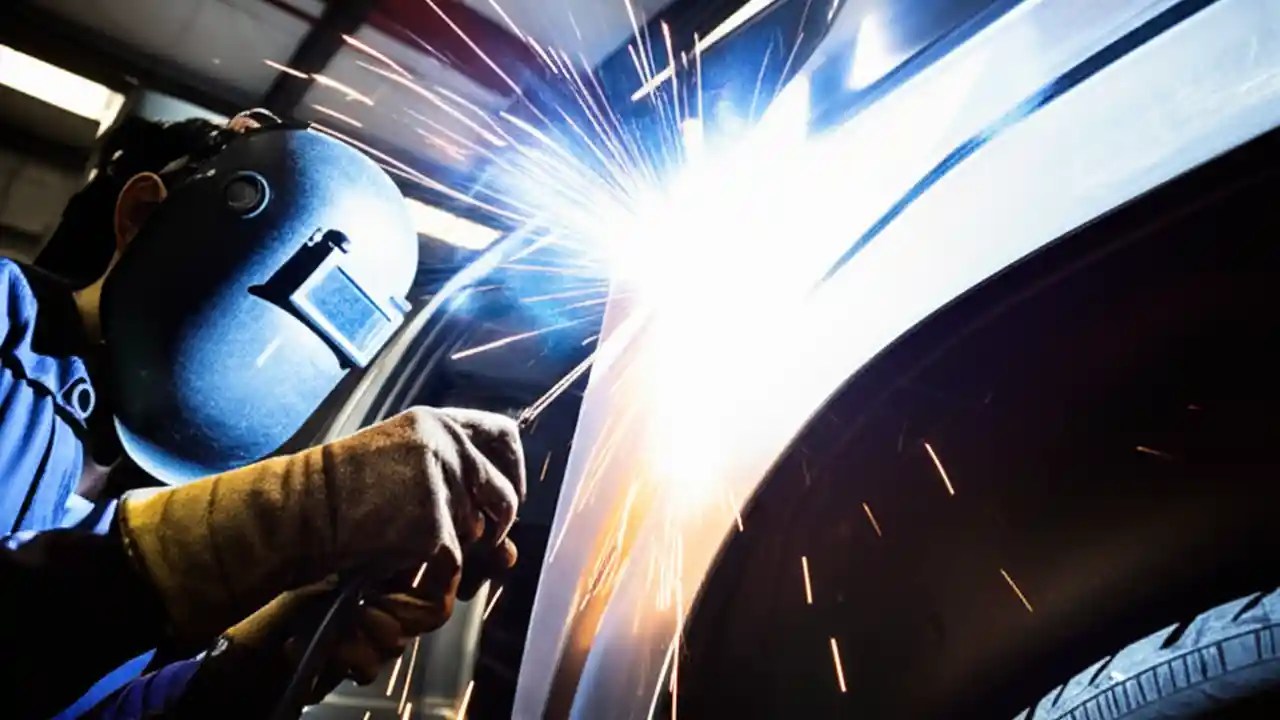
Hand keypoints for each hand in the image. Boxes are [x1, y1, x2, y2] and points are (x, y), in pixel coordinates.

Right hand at [118, 407, 526, 644]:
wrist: (297, 513)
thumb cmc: (340, 493)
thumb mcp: (395, 458)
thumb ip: (445, 469)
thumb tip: (498, 505)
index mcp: (436, 422)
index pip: (504, 433)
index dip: (513, 467)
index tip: (505, 490)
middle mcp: (447, 445)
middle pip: (505, 493)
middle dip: (497, 524)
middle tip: (478, 540)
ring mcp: (443, 486)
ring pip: (480, 532)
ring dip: (456, 548)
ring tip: (409, 544)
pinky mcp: (435, 528)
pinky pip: (454, 563)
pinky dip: (433, 574)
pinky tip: (400, 562)